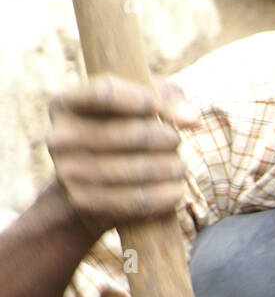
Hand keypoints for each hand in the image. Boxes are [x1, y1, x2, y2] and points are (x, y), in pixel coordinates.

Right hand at [46, 74, 199, 241]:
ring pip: (136, 169)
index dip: (140, 99)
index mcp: (64, 103)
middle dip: (164, 138)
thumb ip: (166, 97)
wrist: (86, 191)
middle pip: (128, 133)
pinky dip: (164, 196)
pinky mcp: (85, 203)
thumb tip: (191, 121)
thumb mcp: (136, 106)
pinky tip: (176, 191)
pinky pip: (135, 200)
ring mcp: (69, 173)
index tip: (157, 107)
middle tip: (176, 142)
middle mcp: (59, 138)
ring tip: (180, 167)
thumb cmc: (117, 134)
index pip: (105, 93)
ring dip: (170, 168)